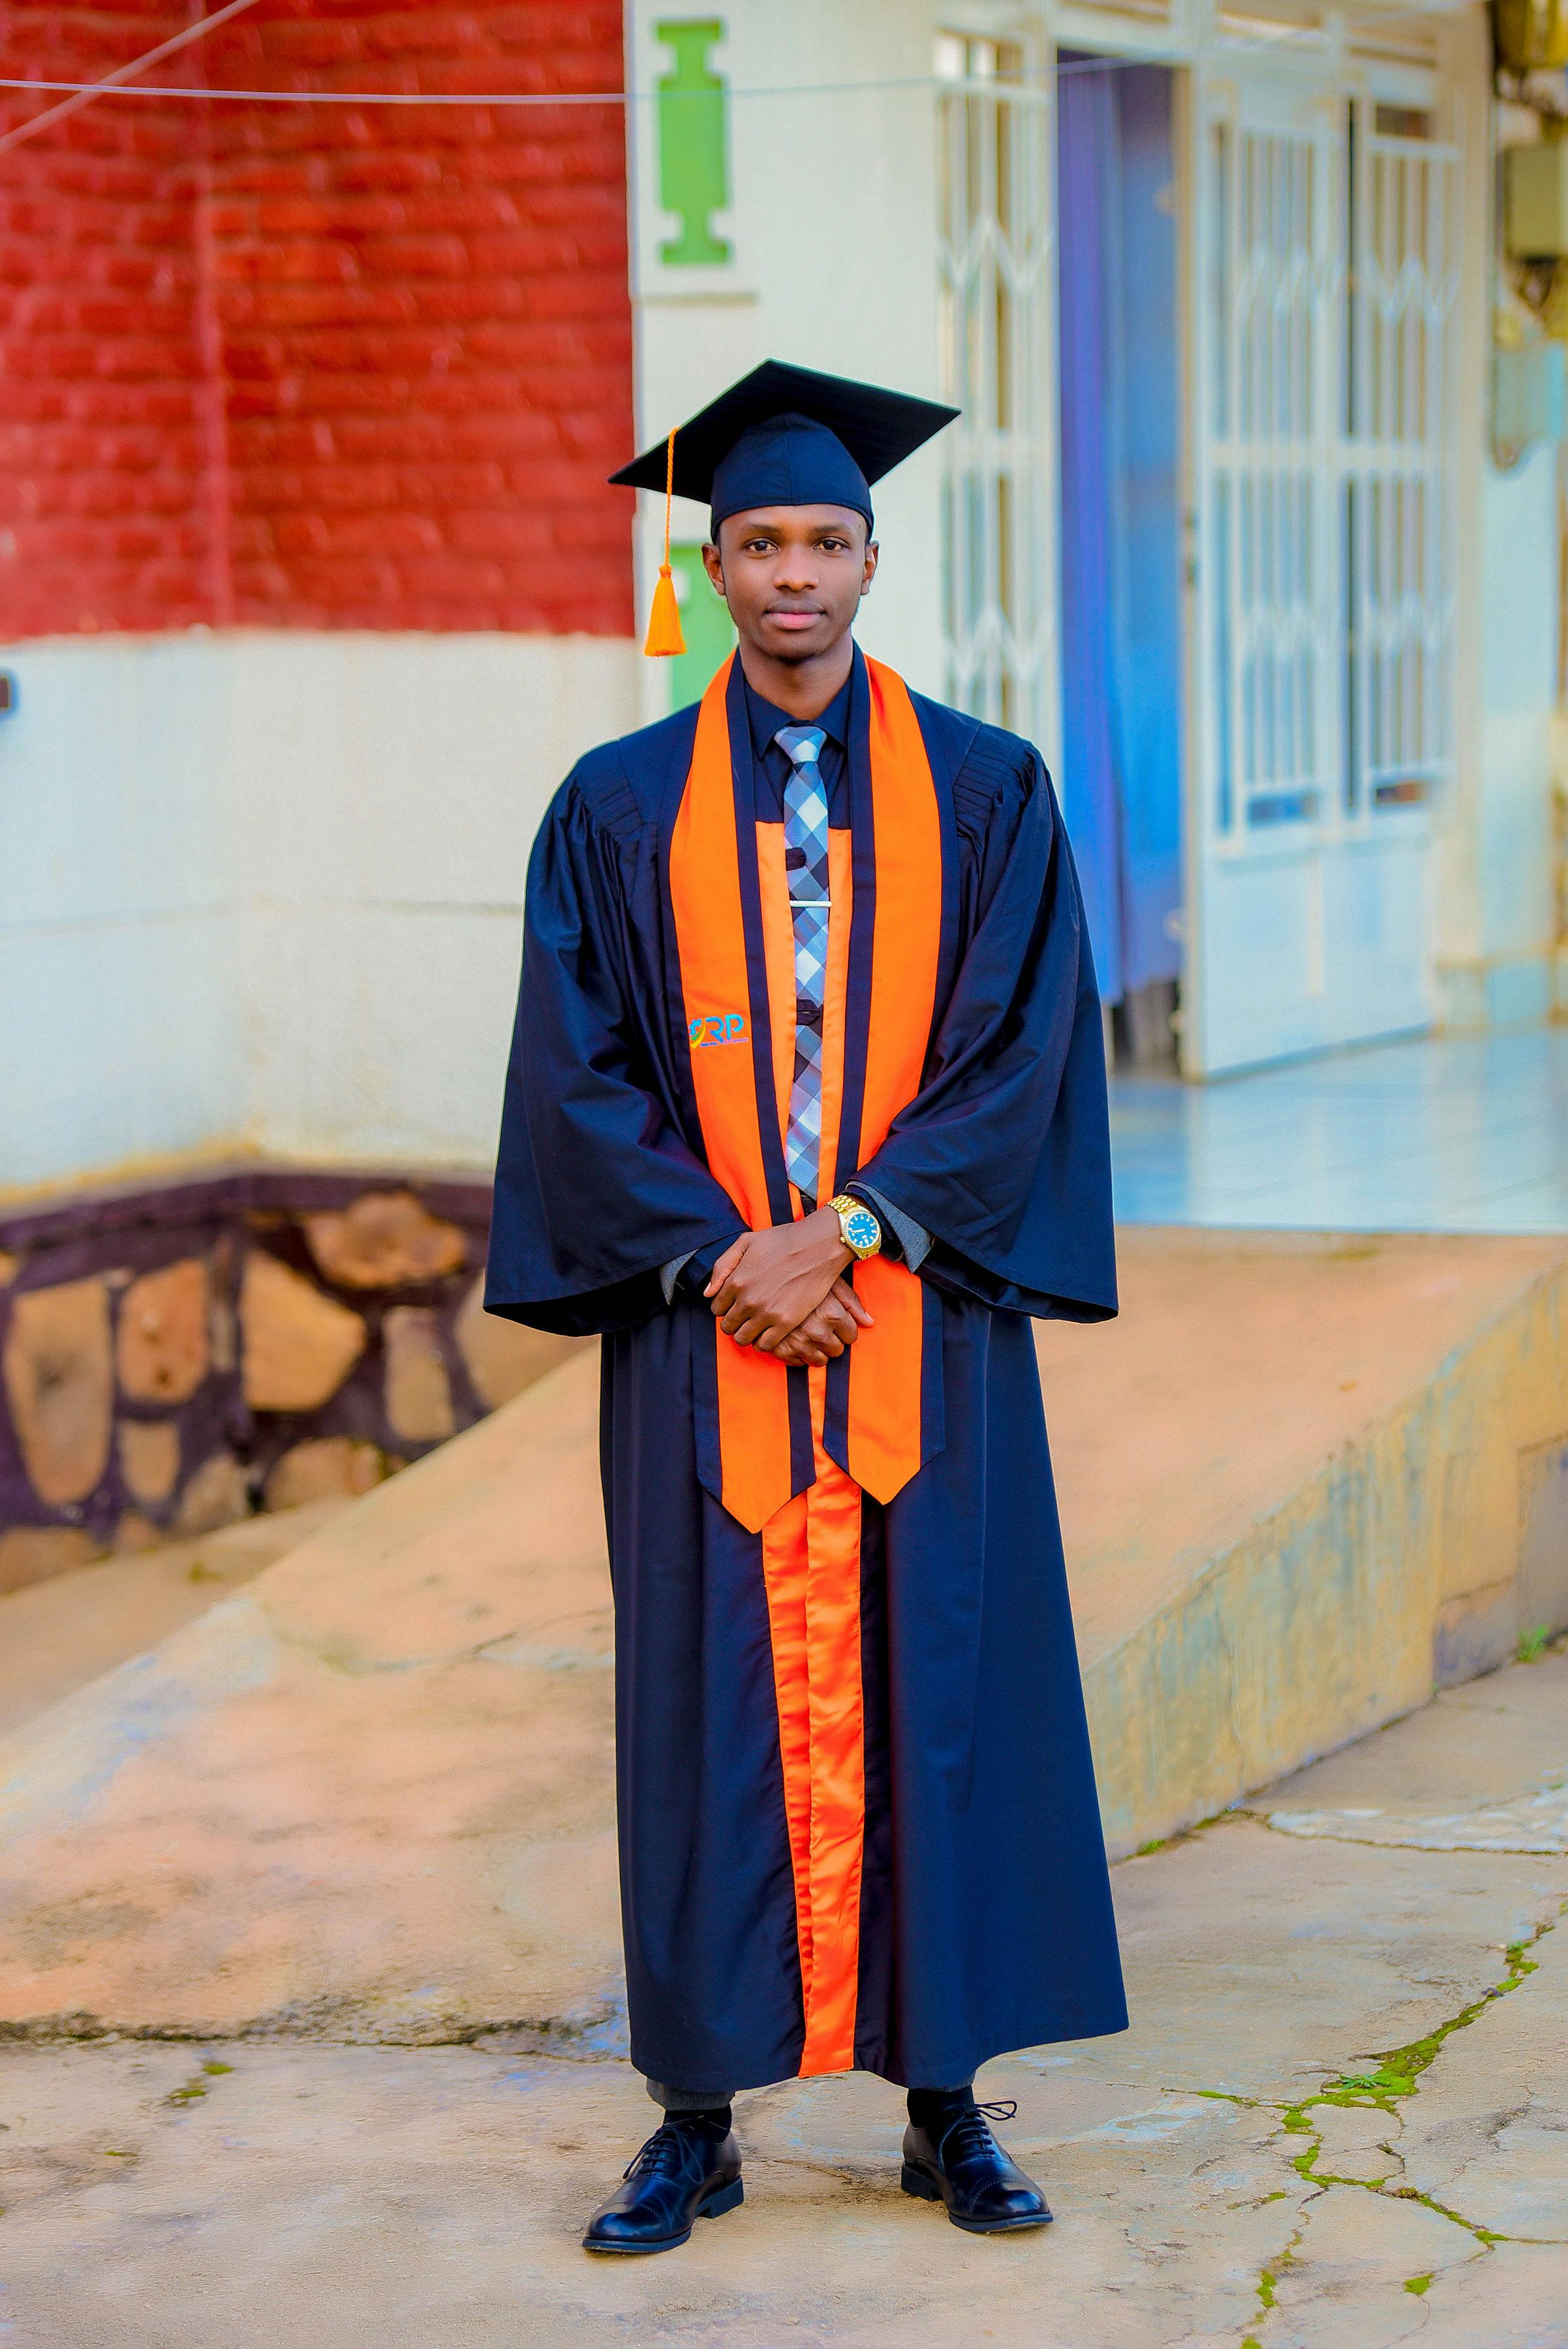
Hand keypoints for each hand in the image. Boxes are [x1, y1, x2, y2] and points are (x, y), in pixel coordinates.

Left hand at [705, 1208, 854, 1350]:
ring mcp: (767, 1313)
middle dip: (734, 1323)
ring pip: (743, 1339)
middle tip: (745, 1317)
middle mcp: (748, 1300)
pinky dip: (764, 1342)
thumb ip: (722, 1266)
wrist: (818, 1246)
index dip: (725, 1308)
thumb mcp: (746, 1242)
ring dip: (747, 1334)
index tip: (735, 1305)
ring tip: (756, 1326)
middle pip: (728, 1327)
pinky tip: (770, 1332)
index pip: (717, 1308)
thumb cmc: (784, 1240)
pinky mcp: (786, 1322)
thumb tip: (708, 1292)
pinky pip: (765, 1345)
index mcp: (736, 1281)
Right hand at [774, 1277, 874, 1366]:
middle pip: (837, 1350)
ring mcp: (797, 1342)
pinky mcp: (780, 1350)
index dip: (845, 1328)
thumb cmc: (803, 1275)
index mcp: (831, 1314)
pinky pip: (799, 1363)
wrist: (766, 1275)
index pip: (851, 1336)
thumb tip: (869, 1323)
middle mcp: (816, 1331)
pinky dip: (798, 1354)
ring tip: (808, 1332)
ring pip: (820, 1360)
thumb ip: (851, 1302)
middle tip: (820, 1325)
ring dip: (817, 1349)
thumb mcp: (831, 1281)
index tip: (835, 1320)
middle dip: (832, 1340)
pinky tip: (794, 1337)